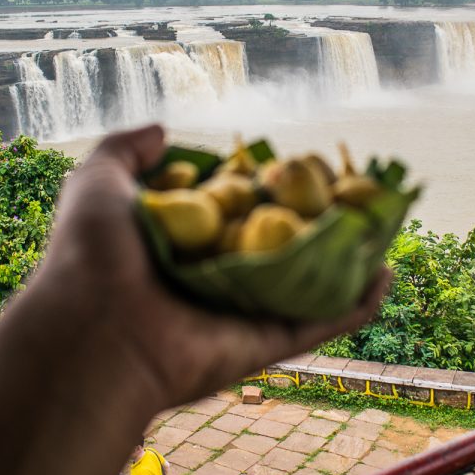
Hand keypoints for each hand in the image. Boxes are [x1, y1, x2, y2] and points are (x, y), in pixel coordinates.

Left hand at [15, 124, 390, 413]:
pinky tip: (385, 273)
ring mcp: (245, 313)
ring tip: (381, 225)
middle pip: (282, 243)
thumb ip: (125, 150)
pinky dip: (358, 304)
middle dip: (319, 218)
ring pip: (311, 282)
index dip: (270, 185)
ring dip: (349, 258)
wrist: (92, 330)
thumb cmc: (89, 257)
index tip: (300, 163)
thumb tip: (164, 130)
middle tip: (353, 191)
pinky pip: (322, 322)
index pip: (238, 208)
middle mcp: (218, 279)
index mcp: (184, 244)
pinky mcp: (267, 344)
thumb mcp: (97, 183)